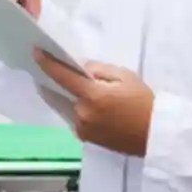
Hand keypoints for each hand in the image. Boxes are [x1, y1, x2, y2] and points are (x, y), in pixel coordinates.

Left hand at [35, 50, 153, 156]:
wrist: (157, 134)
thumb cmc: (144, 102)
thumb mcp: (124, 76)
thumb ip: (97, 70)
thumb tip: (79, 68)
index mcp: (92, 96)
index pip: (62, 76)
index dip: (47, 63)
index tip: (35, 52)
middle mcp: (82, 114)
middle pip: (57, 93)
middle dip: (50, 80)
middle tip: (46, 67)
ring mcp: (82, 129)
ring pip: (63, 107)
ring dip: (60, 95)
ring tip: (60, 82)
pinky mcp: (86, 139)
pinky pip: (72, 118)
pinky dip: (71, 107)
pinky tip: (76, 100)